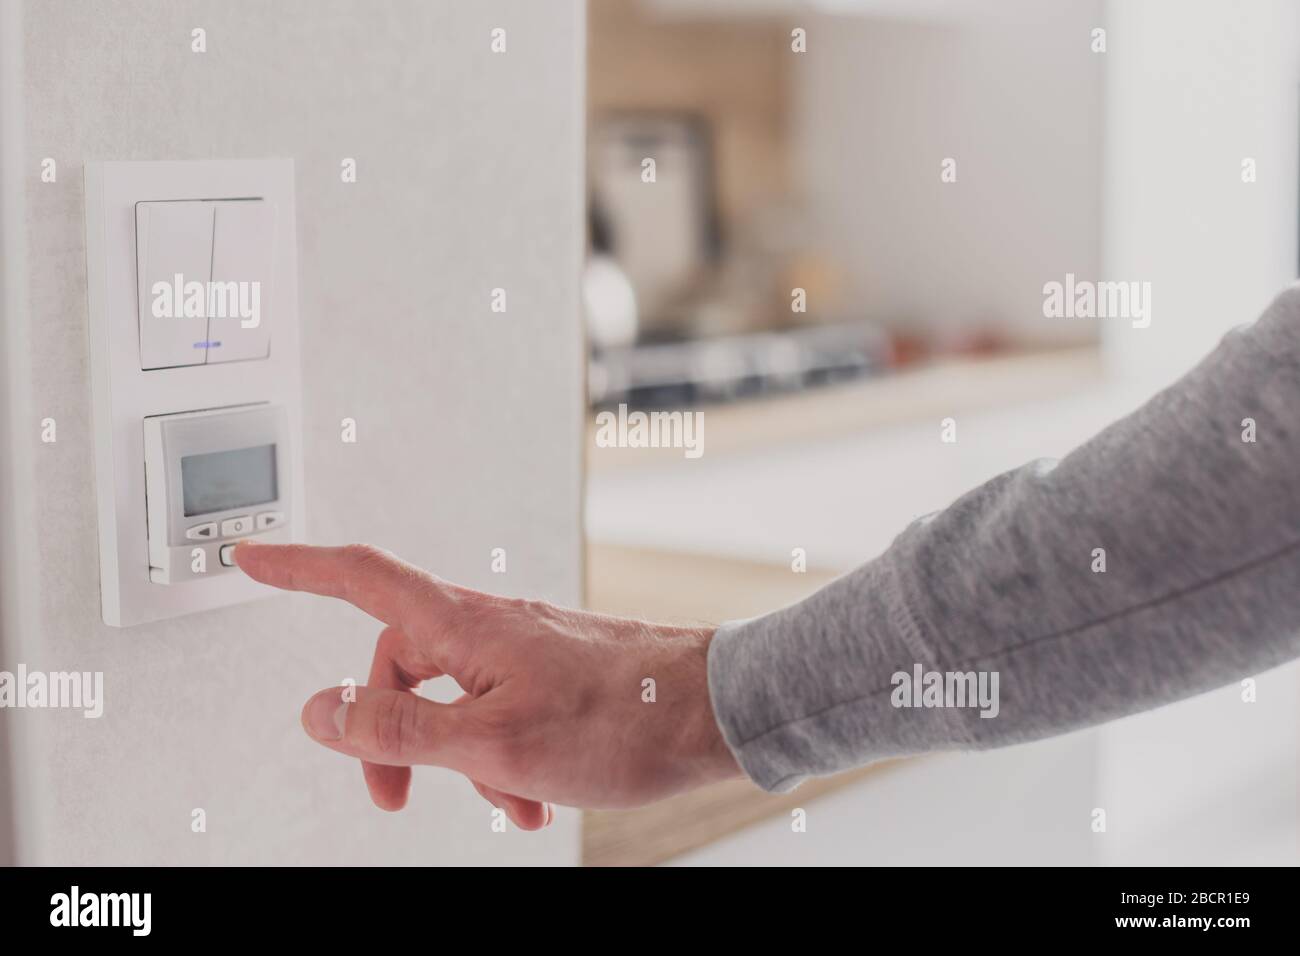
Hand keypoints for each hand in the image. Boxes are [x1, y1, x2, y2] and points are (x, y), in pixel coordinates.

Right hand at [234, 541, 741, 828]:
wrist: (716, 709)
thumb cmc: (623, 717)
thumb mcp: (490, 741)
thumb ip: (398, 726)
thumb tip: (320, 710)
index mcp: (463, 624)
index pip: (359, 579)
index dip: (297, 568)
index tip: (251, 558)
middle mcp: (490, 625)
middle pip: (399, 661)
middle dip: (387, 732)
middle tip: (391, 796)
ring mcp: (525, 646)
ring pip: (456, 698)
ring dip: (461, 758)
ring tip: (505, 803)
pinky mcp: (554, 671)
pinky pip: (502, 709)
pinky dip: (504, 755)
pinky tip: (535, 795)